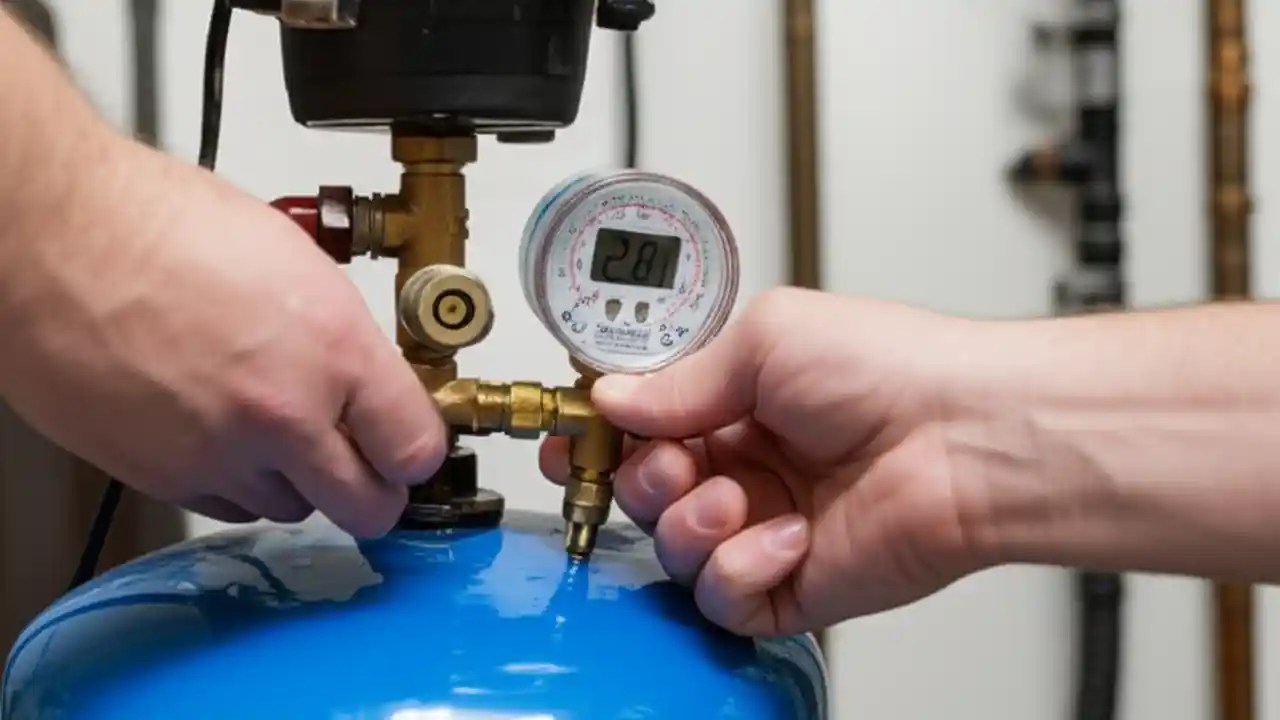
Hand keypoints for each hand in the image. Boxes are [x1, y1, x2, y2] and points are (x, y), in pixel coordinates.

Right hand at [0, 130, 447, 537]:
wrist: (52, 237)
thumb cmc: (157, 226)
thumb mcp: (297, 263)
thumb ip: (345, 339)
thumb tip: (373, 380)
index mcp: (331, 350)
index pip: (418, 448)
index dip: (420, 451)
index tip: (414, 448)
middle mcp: (281, 414)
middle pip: (369, 507)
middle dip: (377, 491)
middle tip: (372, 466)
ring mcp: (219, 454)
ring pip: (295, 509)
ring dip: (300, 481)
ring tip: (277, 426)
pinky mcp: (162, 476)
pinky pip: (227, 505)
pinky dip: (238, 481)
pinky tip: (226, 433)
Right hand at [541, 288, 996, 634]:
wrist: (967, 435)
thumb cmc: (893, 368)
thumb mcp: (767, 338)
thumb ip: (680, 378)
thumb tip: (614, 397)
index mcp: (734, 401)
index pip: (642, 423)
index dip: (601, 432)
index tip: (575, 434)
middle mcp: (744, 464)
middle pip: (642, 491)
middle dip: (640, 478)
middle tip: (669, 461)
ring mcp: (763, 526)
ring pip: (671, 550)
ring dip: (689, 523)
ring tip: (738, 495)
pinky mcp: (787, 583)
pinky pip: (721, 597)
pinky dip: (739, 568)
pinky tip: (787, 536)